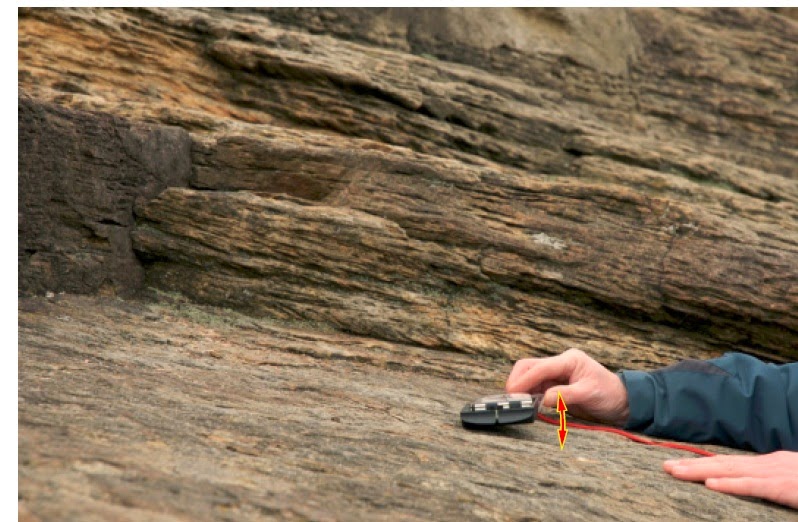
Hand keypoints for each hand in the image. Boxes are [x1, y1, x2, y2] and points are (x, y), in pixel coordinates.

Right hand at [505, 348, 628, 425]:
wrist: (621, 401)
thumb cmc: (609, 394)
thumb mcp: (589, 394)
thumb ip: (565, 395)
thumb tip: (544, 399)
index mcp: (569, 360)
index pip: (541, 367)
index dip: (525, 379)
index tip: (513, 392)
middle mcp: (560, 364)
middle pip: (529, 367)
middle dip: (518, 381)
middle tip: (511, 399)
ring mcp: (557, 374)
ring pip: (530, 377)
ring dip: (522, 389)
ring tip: (517, 404)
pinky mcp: (555, 385)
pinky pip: (536, 387)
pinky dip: (529, 395)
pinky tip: (526, 404)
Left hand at [664, 452, 797, 507]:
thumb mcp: (793, 483)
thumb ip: (772, 484)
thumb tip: (750, 486)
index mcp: (771, 464)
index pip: (730, 463)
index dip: (702, 463)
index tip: (678, 464)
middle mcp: (770, 464)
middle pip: (723, 463)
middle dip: (692, 464)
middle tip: (664, 465)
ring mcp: (777, 473)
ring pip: (730, 471)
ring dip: (699, 471)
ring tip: (674, 471)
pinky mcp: (785, 487)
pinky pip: (754, 486)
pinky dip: (731, 485)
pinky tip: (711, 485)